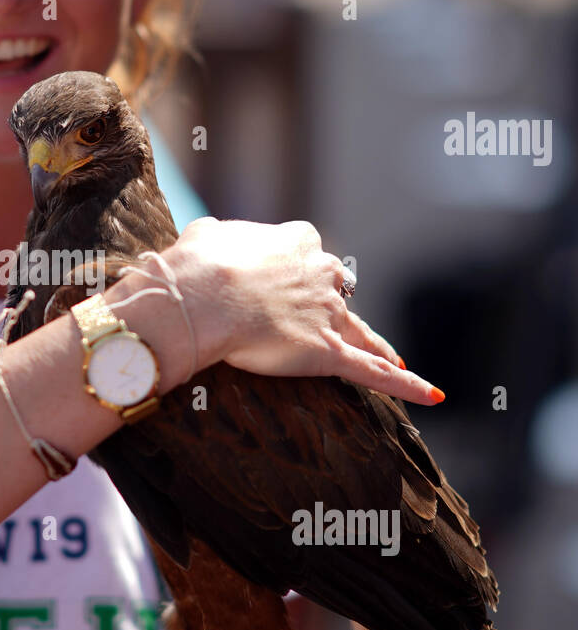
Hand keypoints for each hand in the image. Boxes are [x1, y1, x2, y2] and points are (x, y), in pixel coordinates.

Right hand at [165, 219, 440, 404]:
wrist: (202, 296)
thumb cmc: (197, 266)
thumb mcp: (204, 235)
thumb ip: (216, 236)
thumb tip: (207, 237)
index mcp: (296, 240)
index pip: (306, 248)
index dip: (294, 264)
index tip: (276, 274)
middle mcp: (321, 273)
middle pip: (337, 288)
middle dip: (330, 302)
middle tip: (314, 319)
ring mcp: (329, 313)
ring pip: (362, 331)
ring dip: (377, 343)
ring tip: (393, 356)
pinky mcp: (329, 352)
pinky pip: (374, 372)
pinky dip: (405, 384)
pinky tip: (431, 394)